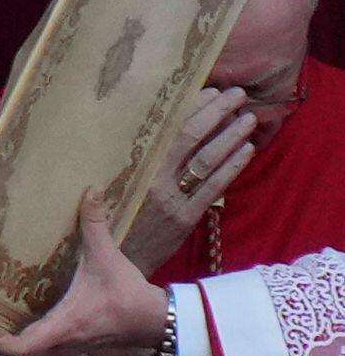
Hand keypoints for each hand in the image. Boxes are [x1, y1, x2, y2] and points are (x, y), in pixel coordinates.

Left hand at [0, 191, 169, 355]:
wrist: (156, 320)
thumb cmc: (127, 292)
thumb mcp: (108, 256)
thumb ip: (94, 224)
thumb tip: (90, 191)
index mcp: (65, 324)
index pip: (25, 349)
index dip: (1, 344)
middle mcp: (63, 343)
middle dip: (1, 351)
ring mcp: (68, 351)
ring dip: (13, 355)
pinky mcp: (74, 350)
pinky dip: (29, 353)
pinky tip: (23, 329)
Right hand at [122, 86, 255, 275]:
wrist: (113, 265)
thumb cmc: (107, 220)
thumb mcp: (108, 187)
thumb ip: (127, 160)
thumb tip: (146, 131)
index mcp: (135, 168)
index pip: (168, 130)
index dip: (192, 108)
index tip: (209, 90)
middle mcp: (155, 180)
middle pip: (192, 138)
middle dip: (217, 113)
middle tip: (237, 94)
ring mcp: (173, 199)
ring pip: (207, 161)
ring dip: (231, 136)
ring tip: (249, 118)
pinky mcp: (186, 218)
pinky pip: (213, 189)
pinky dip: (232, 168)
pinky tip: (247, 151)